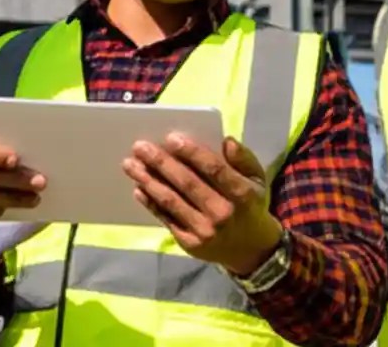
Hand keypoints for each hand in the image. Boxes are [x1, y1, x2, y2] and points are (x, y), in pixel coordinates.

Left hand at [124, 133, 283, 275]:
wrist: (250, 250)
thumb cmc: (250, 205)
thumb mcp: (257, 180)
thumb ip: (244, 158)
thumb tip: (226, 141)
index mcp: (242, 194)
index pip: (214, 169)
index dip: (192, 153)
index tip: (171, 137)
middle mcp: (223, 213)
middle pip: (187, 184)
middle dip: (161, 163)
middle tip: (139, 146)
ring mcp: (205, 231)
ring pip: (171, 201)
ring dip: (148, 181)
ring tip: (130, 165)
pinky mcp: (190, 243)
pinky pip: (166, 219)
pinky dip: (151, 203)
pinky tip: (138, 188)